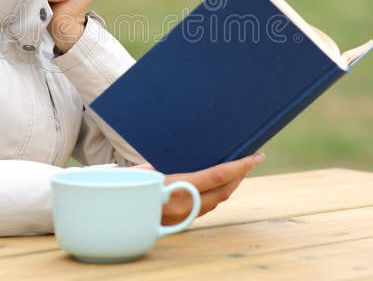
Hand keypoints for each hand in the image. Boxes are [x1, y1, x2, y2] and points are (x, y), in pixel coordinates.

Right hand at [136, 152, 264, 224]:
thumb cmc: (129, 183)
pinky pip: (205, 207)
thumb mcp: (149, 168)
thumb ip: (174, 163)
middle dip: (240, 175)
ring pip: (216, 201)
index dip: (241, 166)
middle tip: (250, 160)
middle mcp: (185, 205)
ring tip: (236, 170)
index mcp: (178, 187)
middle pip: (224, 191)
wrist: (116, 212)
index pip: (218, 176)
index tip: (256, 157)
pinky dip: (215, 194)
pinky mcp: (181, 222)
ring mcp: (184, 217)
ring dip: (229, 186)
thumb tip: (194, 150)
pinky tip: (215, 184)